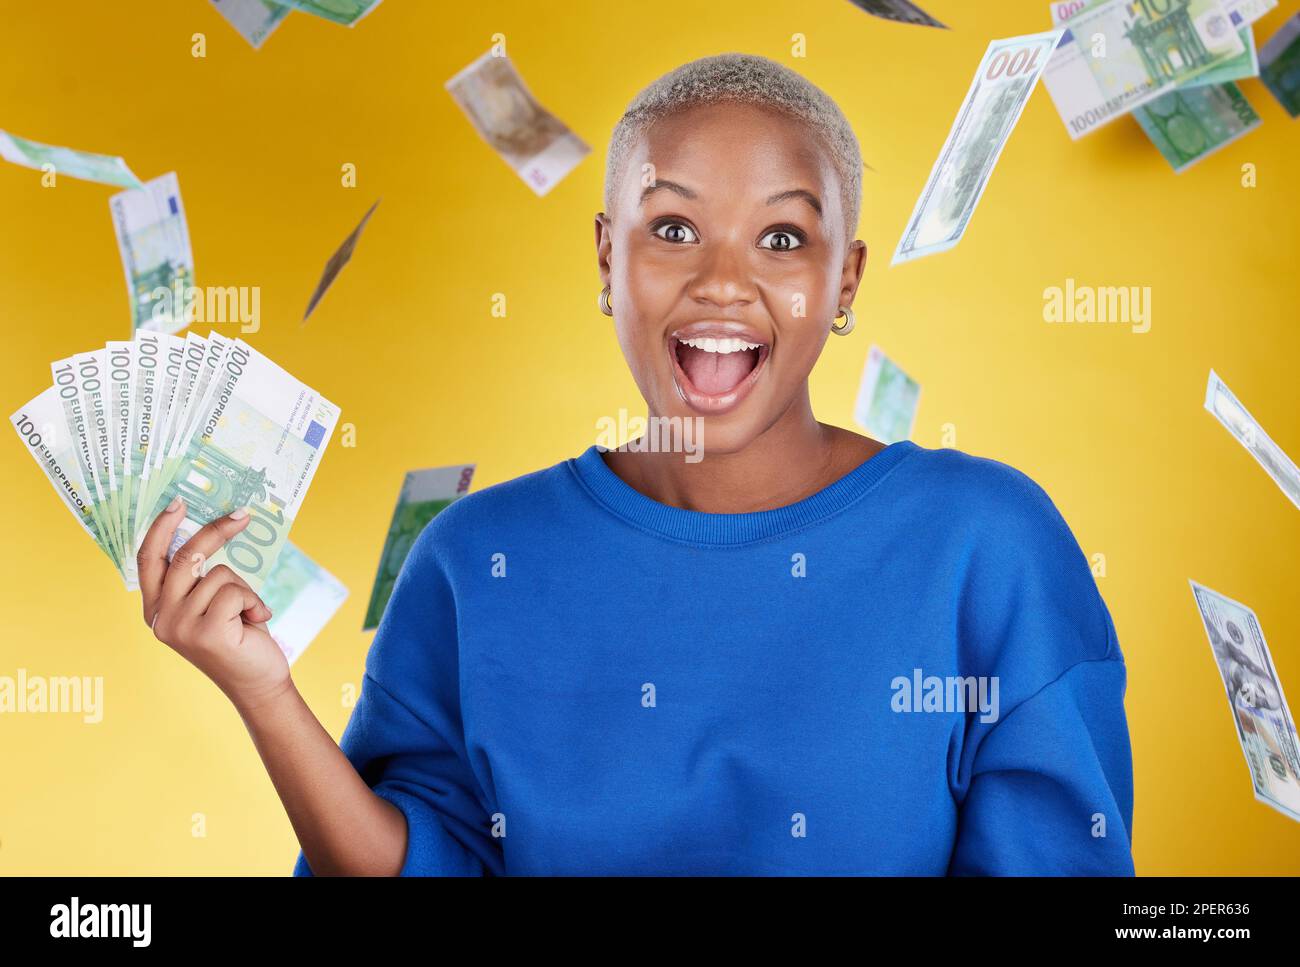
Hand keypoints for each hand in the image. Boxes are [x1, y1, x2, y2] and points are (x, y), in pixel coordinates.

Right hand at [138, 497, 290, 711]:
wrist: (257, 683)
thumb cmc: (237, 638)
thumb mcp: (210, 604)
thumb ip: (199, 579)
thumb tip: (206, 534)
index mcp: (156, 609)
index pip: (149, 560)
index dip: (161, 528)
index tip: (178, 502)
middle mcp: (160, 618)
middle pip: (185, 557)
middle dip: (216, 532)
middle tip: (242, 515)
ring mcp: (179, 627)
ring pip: (218, 574)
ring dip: (244, 590)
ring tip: (247, 614)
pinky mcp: (205, 633)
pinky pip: (235, 592)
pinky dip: (253, 602)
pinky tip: (255, 623)